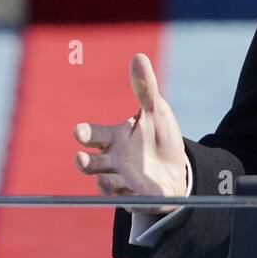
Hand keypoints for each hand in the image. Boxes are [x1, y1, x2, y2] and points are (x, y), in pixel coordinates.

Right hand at [72, 53, 187, 213]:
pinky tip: (132, 194)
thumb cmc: (159, 137)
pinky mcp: (136, 197)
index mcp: (114, 138)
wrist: (176, 169)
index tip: (80, 131)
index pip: (93, 135)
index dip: (85, 134)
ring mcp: (122, 181)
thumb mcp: (157, 111)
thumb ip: (145, 88)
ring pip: (104, 185)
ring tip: (109, 179)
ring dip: (105, 182)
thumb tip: (138, 57)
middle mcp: (112, 160)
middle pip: (89, 164)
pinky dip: (128, 198)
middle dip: (84, 163)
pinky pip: (127, 200)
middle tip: (81, 159)